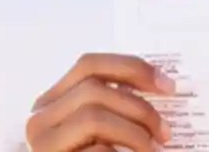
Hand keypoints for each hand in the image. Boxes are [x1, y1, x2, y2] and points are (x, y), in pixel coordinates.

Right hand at [26, 53, 174, 150]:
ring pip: (93, 115)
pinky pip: (96, 151)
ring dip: (134, 133)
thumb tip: (161, 85)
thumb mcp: (105, 131)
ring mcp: (43, 144)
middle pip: (93, 88)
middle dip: (139, 107)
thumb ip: (116, 108)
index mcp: (53, 102)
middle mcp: (40, 119)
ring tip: (153, 151)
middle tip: (166, 132)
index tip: (167, 85)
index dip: (131, 68)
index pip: (89, 65)